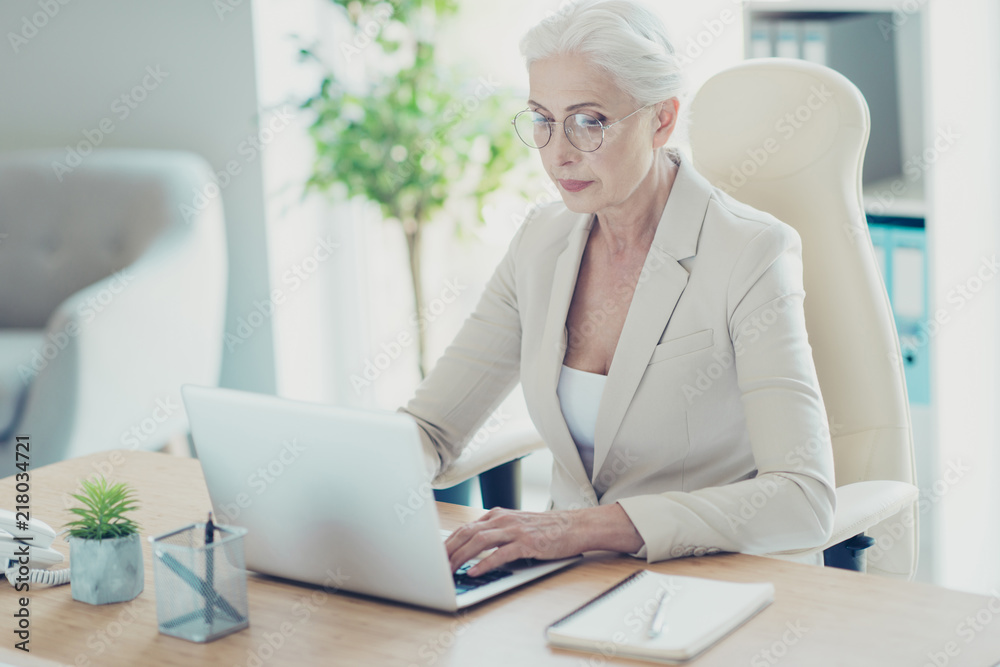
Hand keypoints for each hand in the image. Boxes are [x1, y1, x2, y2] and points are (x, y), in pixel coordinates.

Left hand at [445, 503, 643, 576]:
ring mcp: (515, 530)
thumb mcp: (517, 526)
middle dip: (448, 550)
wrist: (576, 527)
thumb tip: (473, 550)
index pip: (466, 527)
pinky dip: (484, 563)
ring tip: (449, 571)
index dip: (448, 542)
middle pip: (467, 532)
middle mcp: (503, 519)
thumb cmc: (547, 530)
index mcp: (499, 515)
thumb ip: (497, 532)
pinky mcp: (527, 543)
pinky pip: (500, 554)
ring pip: (479, 541)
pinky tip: (473, 572)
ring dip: (460, 557)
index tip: (435, 556)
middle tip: (435, 565)